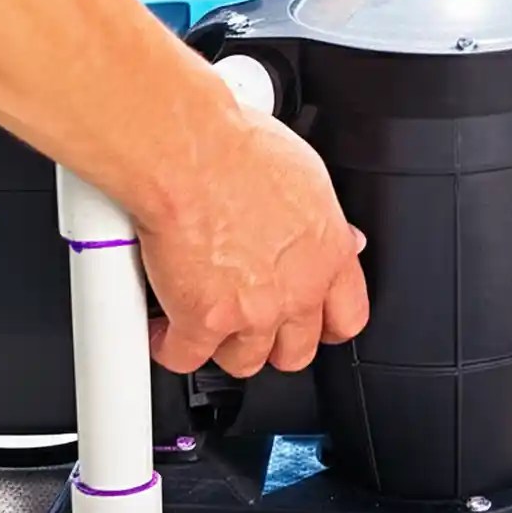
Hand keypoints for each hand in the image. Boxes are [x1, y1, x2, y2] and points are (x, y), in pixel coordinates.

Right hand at [138, 110, 368, 377]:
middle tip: (250, 320)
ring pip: (244, 361)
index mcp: (328, 256)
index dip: (326, 326)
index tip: (313, 324)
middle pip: (296, 350)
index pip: (347, 317)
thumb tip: (343, 235)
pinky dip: (170, 346)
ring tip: (205, 322)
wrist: (190, 154)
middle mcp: (296, 291)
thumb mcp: (310, 179)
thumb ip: (327, 224)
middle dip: (272, 341)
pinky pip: (185, 357)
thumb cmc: (240, 152)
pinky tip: (164, 329)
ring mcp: (251, 311)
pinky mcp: (202, 321)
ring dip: (223, 345)